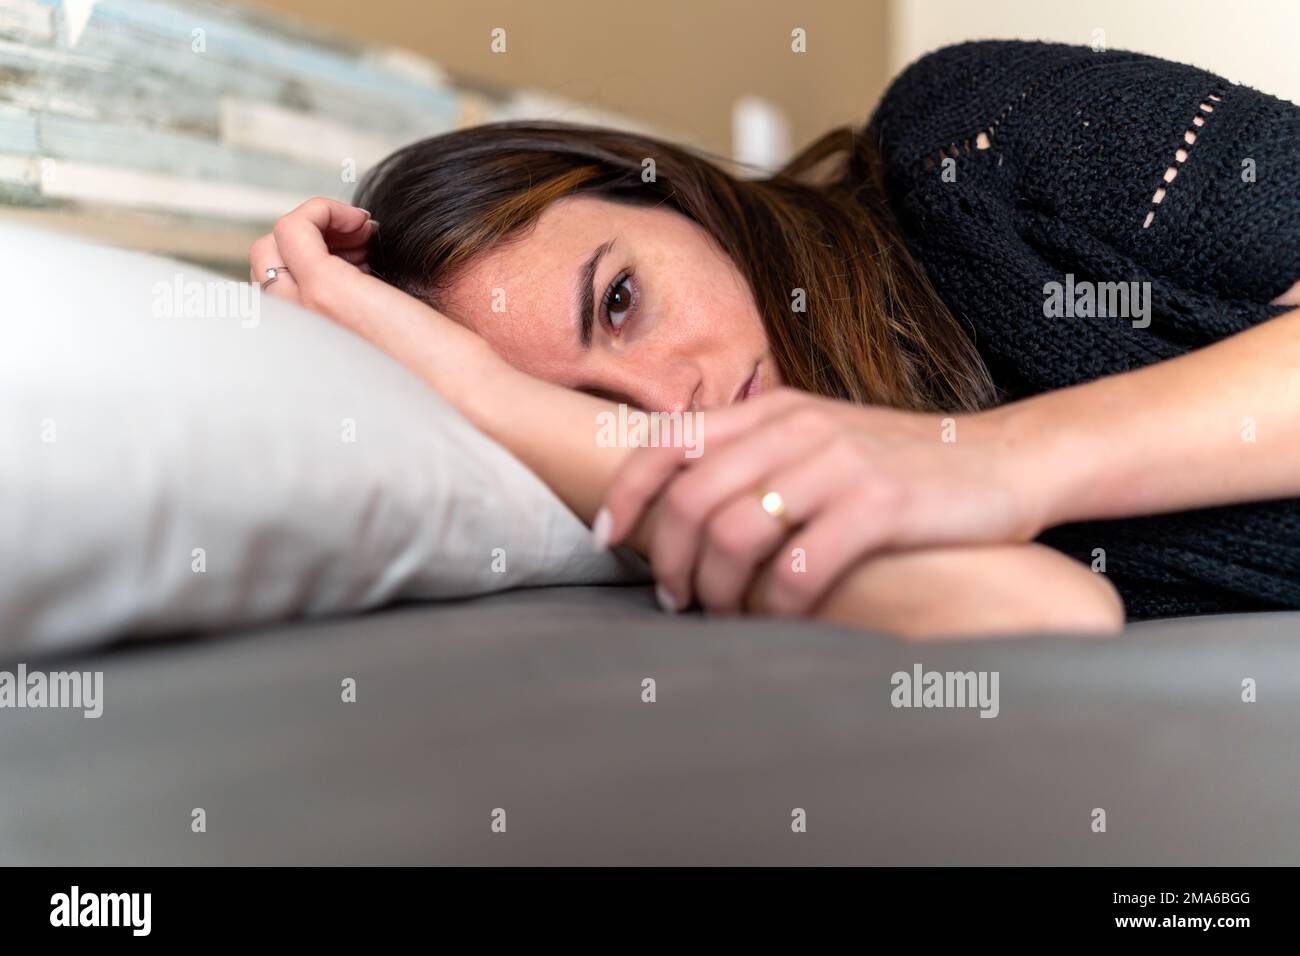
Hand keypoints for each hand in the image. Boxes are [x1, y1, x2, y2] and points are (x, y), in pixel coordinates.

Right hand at [248, 198, 492, 386]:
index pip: (276, 283)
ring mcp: (306, 308)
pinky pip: (295, 227)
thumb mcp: (381, 324)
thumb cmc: (433, 357)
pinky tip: (367, 225)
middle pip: (265, 260)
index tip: (363, 254)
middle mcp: (297, 329)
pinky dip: (324, 210)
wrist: (456, 382)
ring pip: (272, 242)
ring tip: (367, 236)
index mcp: (308, 338)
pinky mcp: (325, 289)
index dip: (317, 256)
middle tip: (363, 241)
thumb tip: (353, 258)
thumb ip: (355, 300)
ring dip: (320, 223)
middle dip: (312, 236)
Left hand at [601, 388, 1045, 616]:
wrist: (1004, 459)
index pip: (667, 440)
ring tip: (723, 613)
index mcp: (772, 410)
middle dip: (667, 559)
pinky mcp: (881, 505)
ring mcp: (839, 463)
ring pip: (735, 533)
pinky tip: (779, 618)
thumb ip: (758, 454)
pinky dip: (775, 605)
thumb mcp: (820, 439)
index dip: (626, 493)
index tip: (609, 538)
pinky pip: (800, 566)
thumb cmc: (901, 463)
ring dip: (715, 589)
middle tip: (675, 599)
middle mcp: (797, 429)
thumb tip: (682, 500)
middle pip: (690, 498)